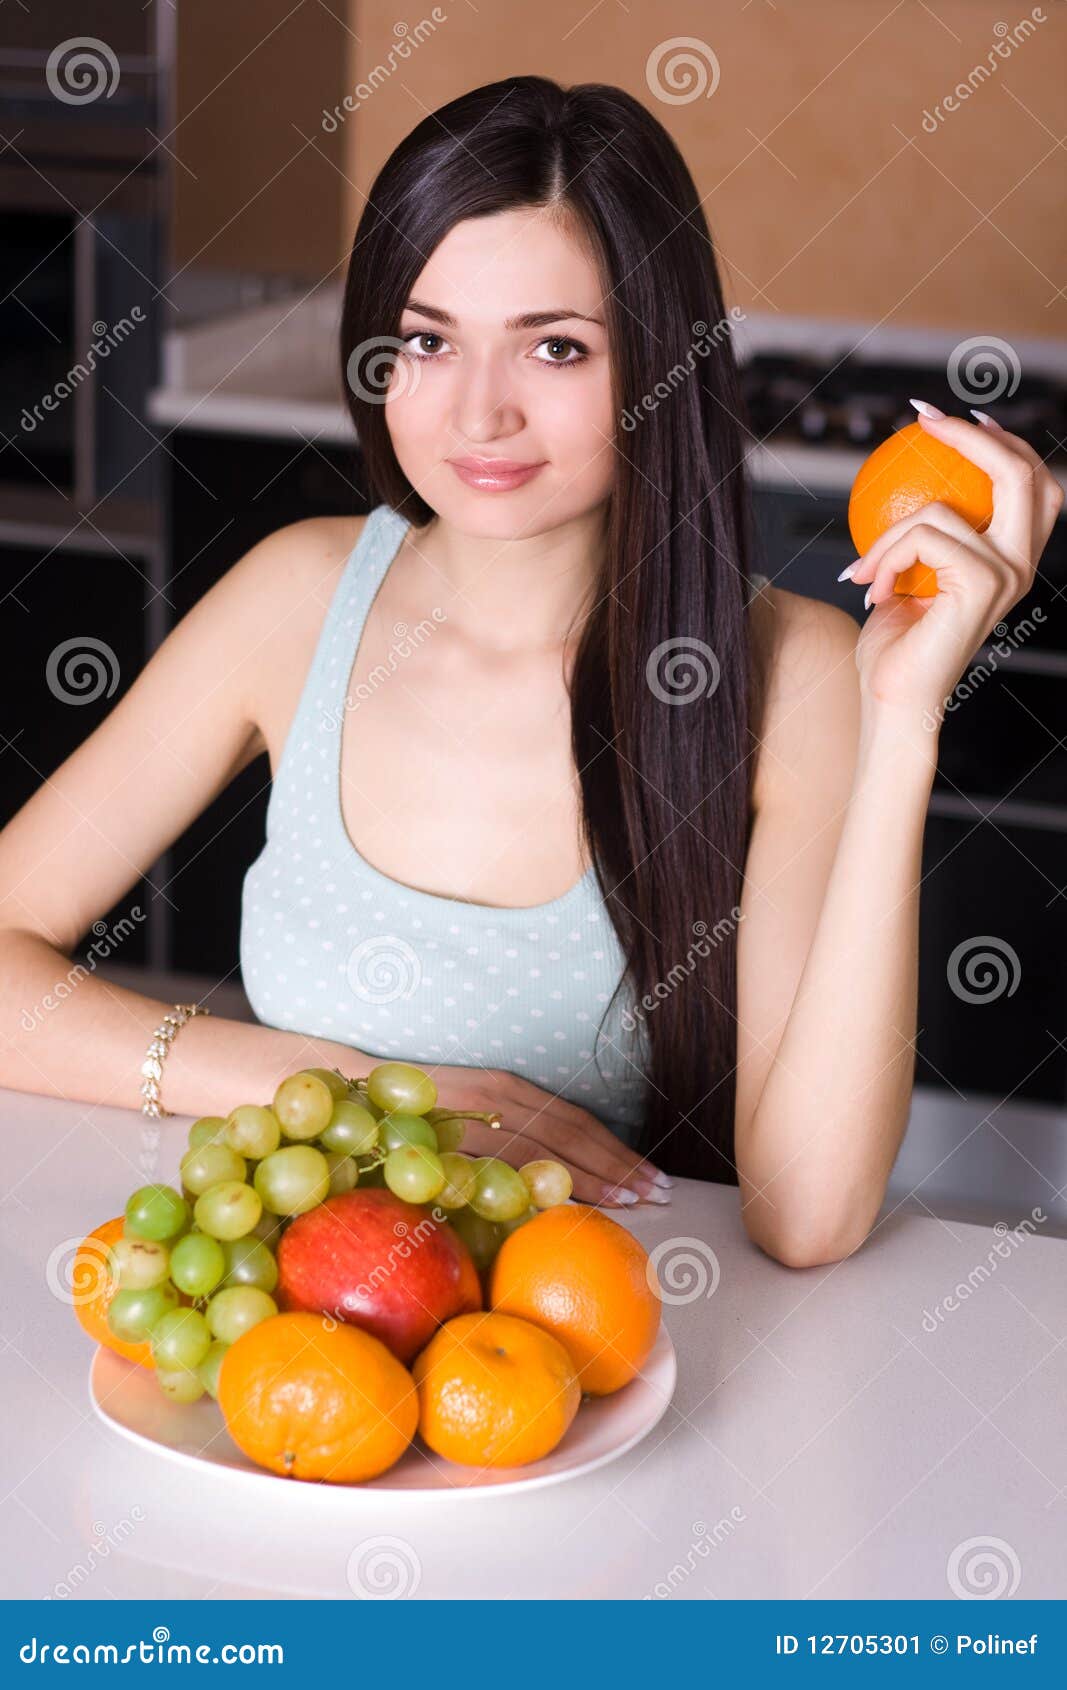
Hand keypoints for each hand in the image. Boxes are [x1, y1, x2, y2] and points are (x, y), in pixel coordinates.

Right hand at [428, 1063, 672, 1208]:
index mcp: (510, 1088)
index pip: (577, 1122)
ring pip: (550, 1152)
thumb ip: (505, 1138)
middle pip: (574, 1136)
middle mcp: (502, 1097)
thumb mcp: (468, 1113)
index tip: (650, 1176)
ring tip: (635, 1203)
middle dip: (621, 1166)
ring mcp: (479, 1117)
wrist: (352, 1094)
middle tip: (659, 1194)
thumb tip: (553, 1183)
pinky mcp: (455, 1139)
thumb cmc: (411, 1113)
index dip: (617, 1149)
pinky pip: (507, 1167)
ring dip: (596, 1179)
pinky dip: (543, 1186)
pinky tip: (572, 1205)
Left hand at [845, 411, 1063, 727]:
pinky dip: (883, 556)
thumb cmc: (894, 646)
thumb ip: (922, 534)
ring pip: (939, 508)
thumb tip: (902, 477)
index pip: (1032, 483)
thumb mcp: (908, 575)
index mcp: (1013, 560)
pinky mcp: (981, 582)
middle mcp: (1021, 565)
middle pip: (1021, 472)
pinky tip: (868, 588)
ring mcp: (1007, 573)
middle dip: (972, 436)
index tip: (949, 419)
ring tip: (864, 573)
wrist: (892, 699)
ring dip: (885, 537)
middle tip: (924, 419)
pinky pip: (919, 535)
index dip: (1002, 441)